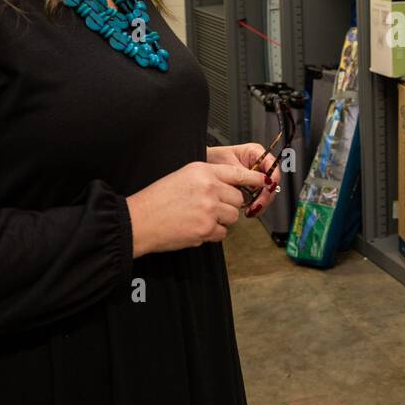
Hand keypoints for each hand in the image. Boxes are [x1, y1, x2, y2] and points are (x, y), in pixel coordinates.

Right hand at [126, 161, 269, 256]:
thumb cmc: (157, 199)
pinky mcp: (206, 229)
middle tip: (211, 207)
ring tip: (200, 217)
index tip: (265, 182)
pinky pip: (223, 233)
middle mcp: (209, 188)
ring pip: (233, 216)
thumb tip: (232, 184)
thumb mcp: (184, 176)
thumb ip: (209, 177)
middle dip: (229, 204)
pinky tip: (195, 227)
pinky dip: (213, 233)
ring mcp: (209, 209)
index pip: (238, 173)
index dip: (254, 179)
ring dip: (221, 219)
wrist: (139, 220)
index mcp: (203, 171)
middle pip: (238, 198)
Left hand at [207, 143, 282, 216]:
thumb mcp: (227, 163)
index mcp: (255, 153)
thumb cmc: (212, 159)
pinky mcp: (251, 191)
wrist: (202, 168)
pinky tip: (249, 210)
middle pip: (271, 182)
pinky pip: (258, 200)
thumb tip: (256, 183)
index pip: (271, 164)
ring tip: (251, 209)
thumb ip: (243, 173)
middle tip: (258, 203)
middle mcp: (258, 167)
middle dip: (266, 195)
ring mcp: (255, 180)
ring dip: (261, 203)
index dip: (273, 176)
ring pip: (267, 193)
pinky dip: (255, 207)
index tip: (270, 185)